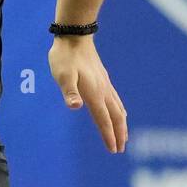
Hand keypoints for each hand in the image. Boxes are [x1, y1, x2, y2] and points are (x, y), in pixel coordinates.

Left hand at [48, 34, 127, 152]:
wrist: (75, 37)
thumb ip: (69, 92)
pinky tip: (119, 113)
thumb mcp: (62, 75)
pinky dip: (120, 112)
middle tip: (120, 149)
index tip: (113, 150)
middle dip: (119, 134)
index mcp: (94, 93)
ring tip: (123, 137)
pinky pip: (116, 100)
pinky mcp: (103, 80)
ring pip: (118, 109)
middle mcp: (103, 91)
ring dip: (122, 124)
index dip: (109, 135)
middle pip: (116, 117)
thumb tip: (75, 107)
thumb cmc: (65, 57)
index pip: (103, 119)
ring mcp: (105, 85)